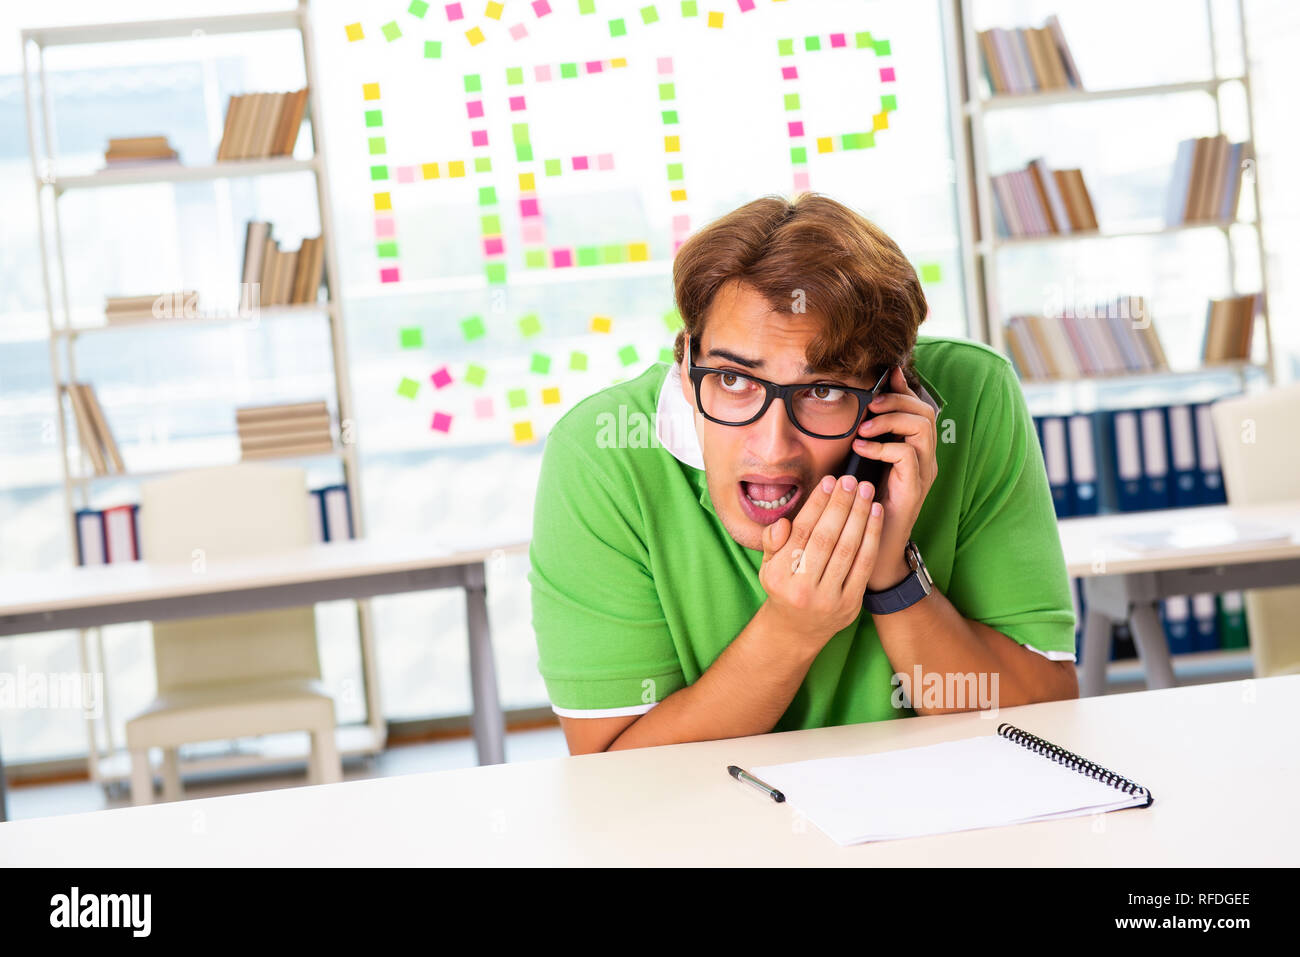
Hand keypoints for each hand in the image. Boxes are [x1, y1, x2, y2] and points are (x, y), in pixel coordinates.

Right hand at [758, 473, 885, 647]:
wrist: (798, 630)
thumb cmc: (783, 587)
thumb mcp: (767, 566)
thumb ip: (772, 542)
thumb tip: (783, 523)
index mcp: (778, 576)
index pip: (800, 532)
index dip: (817, 504)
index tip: (829, 481)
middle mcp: (802, 589)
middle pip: (826, 538)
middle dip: (841, 505)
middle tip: (851, 480)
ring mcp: (828, 599)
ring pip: (848, 549)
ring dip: (860, 516)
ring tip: (866, 491)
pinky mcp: (851, 604)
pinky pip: (863, 565)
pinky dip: (871, 537)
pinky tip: (876, 514)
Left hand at [852, 366, 938, 590]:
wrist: (871, 552)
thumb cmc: (862, 508)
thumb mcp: (859, 466)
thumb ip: (861, 441)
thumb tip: (851, 412)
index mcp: (915, 450)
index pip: (920, 408)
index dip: (905, 388)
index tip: (886, 373)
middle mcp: (925, 459)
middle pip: (925, 412)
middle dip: (896, 400)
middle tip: (869, 404)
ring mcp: (924, 473)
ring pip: (922, 427)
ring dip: (891, 419)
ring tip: (865, 427)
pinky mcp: (915, 488)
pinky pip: (908, 454)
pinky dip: (884, 446)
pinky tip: (863, 449)